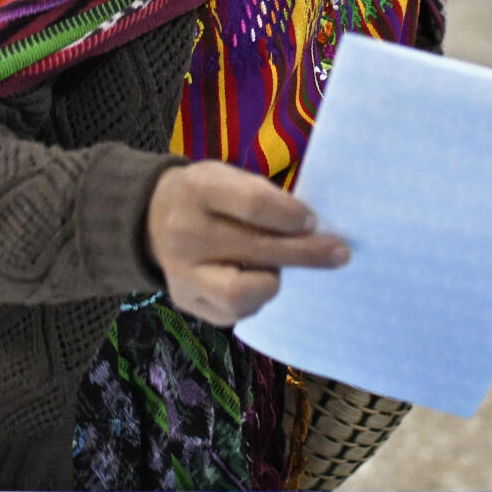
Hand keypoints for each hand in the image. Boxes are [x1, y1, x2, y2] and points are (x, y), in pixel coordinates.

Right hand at [146, 162, 348, 325]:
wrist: (153, 219)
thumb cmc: (208, 197)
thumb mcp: (228, 178)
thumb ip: (264, 199)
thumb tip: (314, 231)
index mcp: (198, 189)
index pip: (255, 204)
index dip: (292, 216)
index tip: (313, 222)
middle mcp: (184, 233)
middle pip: (257, 250)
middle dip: (306, 254)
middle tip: (339, 254)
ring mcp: (181, 273)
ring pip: (241, 294)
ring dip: (271, 282)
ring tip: (276, 270)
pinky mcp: (185, 302)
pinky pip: (233, 314)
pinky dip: (254, 299)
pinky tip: (254, 281)